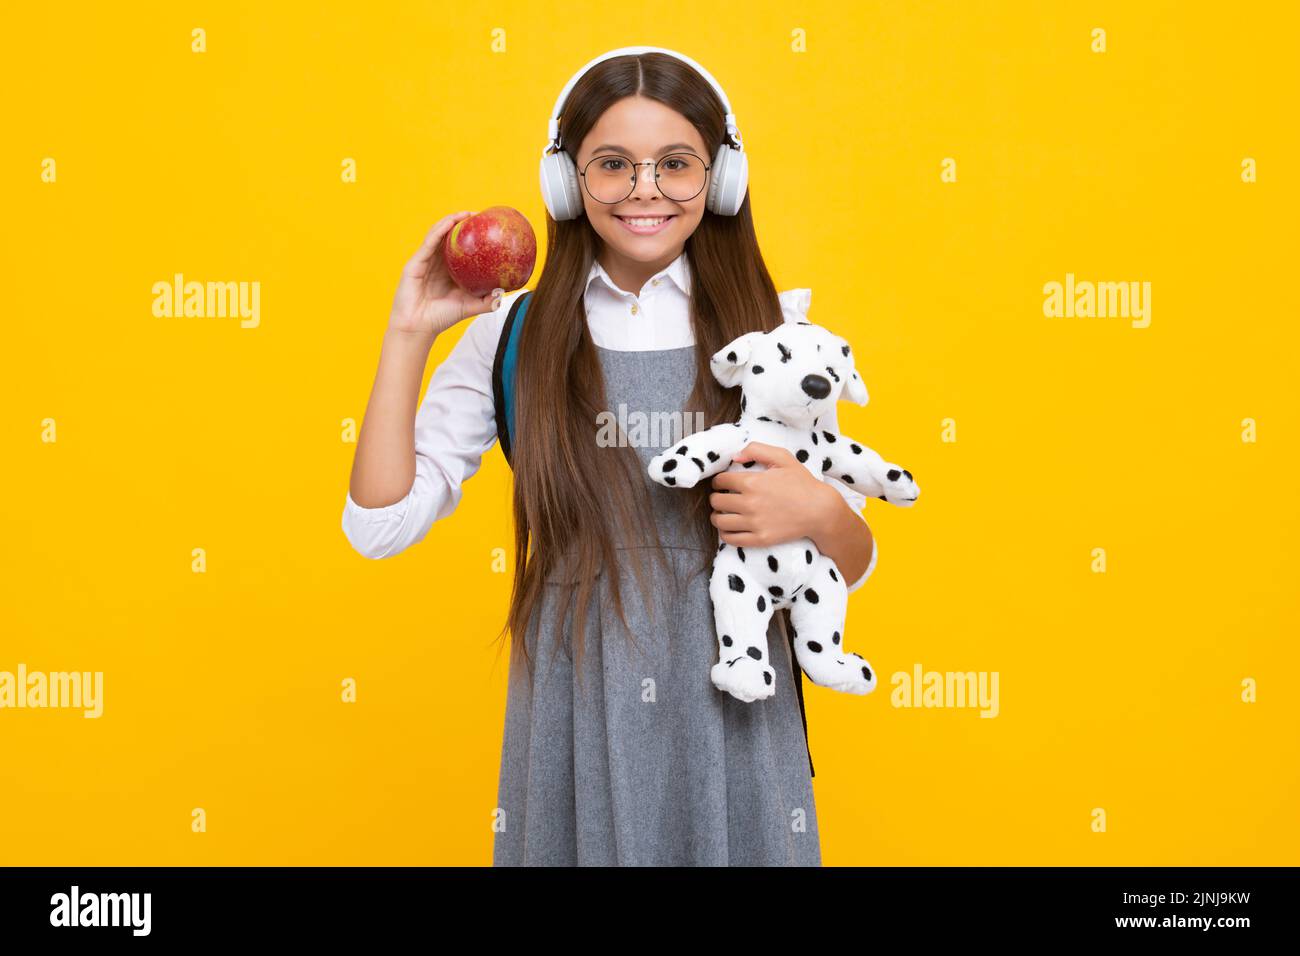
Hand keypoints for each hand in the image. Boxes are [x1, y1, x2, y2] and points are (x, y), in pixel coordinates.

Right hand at [387, 211, 503, 338]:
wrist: (417, 329)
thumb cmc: (440, 318)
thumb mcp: (469, 307)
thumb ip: (487, 301)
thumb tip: (504, 292)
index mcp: (448, 270)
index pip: (460, 247)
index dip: (471, 235)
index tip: (486, 226)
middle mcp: (437, 263)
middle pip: (448, 236)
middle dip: (462, 223)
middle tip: (478, 215)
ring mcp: (425, 262)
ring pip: (437, 235)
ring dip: (450, 221)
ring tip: (465, 214)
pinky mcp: (415, 264)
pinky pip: (428, 243)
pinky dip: (439, 231)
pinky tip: (450, 223)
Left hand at [708, 442, 838, 547]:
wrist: (820, 511)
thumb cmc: (802, 483)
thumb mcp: (783, 457)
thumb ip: (757, 450)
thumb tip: (735, 456)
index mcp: (752, 482)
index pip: (720, 480)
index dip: (718, 480)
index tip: (722, 482)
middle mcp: (750, 503)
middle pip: (716, 501)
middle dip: (716, 497)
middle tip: (722, 496)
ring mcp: (754, 523)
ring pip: (719, 521)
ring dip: (717, 515)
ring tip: (722, 512)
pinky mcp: (760, 539)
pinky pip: (731, 539)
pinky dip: (724, 533)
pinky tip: (728, 528)